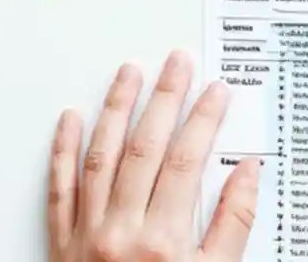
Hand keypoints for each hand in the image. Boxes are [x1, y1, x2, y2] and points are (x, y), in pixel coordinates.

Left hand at [48, 51, 258, 261]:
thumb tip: (248, 174)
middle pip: (145, 148)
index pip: (186, 161)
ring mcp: (87, 234)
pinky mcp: (62, 244)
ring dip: (116, 109)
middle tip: (177, 64)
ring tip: (129, 74)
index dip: (203, 119)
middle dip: (165, 98)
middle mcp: (121, 231)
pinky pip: (60, 189)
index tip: (215, 93)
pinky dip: (63, 150)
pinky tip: (71, 120)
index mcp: (164, 241)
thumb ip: (233, 225)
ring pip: (101, 157)